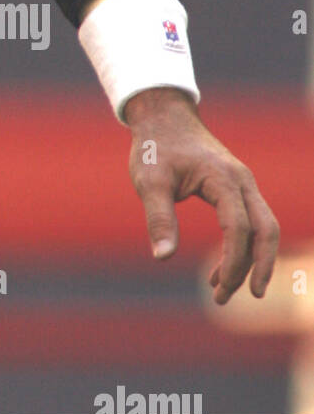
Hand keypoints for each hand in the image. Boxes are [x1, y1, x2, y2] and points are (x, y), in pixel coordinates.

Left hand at [125, 86, 279, 303]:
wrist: (162, 116)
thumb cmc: (154, 147)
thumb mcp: (149, 181)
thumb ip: (158, 218)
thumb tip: (162, 257)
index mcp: (222, 178)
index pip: (239, 227)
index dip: (234, 261)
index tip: (220, 289)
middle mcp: (241, 180)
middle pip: (265, 230)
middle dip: (256, 268)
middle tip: (233, 297)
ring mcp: (243, 183)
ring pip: (263, 228)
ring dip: (250, 261)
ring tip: (221, 289)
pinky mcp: (237, 188)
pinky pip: (250, 222)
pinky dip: (242, 247)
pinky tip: (221, 267)